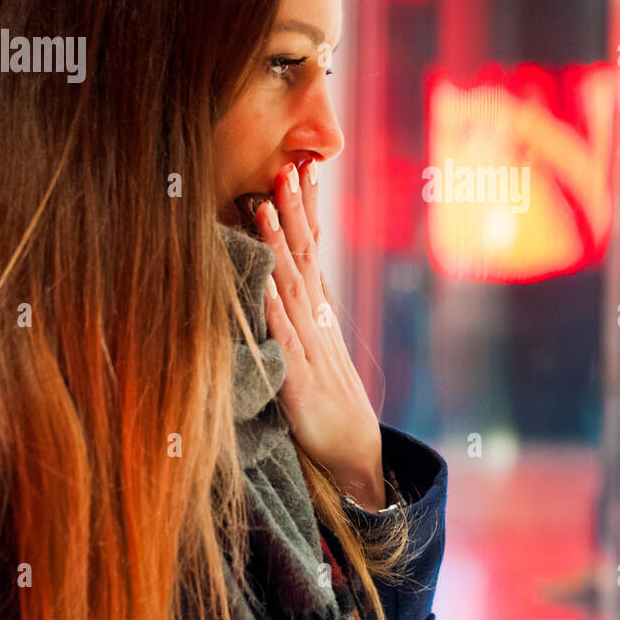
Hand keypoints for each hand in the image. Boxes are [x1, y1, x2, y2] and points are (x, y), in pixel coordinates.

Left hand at [254, 160, 385, 509]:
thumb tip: (281, 274)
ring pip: (292, 287)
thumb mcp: (316, 348)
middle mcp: (317, 321)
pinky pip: (284, 339)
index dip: (307, 209)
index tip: (304, 166)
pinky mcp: (298, 381)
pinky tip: (263, 282)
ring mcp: (310, 348)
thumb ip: (300, 312)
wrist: (355, 453)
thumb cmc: (329, 401)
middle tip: (287, 166)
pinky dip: (273, 309)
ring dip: (278, 246)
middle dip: (295, 210)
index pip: (313, 249)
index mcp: (319, 312)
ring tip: (265, 206)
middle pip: (304, 257)